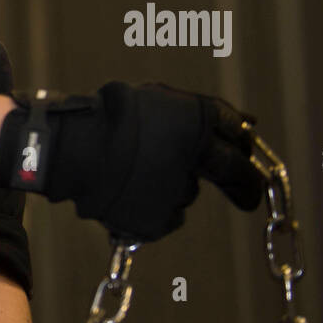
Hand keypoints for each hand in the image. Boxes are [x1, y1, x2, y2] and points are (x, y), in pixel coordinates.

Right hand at [0, 81, 263, 241]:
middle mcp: (197, 156)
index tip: (248, 153)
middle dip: (247, 187)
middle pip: (236, 173)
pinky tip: (124, 193)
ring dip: (168, 187)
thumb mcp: (158, 102)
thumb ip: (199, 113)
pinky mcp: (157, 220)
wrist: (72, 150)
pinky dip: (148, 209)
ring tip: (130, 174)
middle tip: (249, 198)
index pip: (238, 132)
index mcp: (199, 119)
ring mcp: (178, 191)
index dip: (243, 143)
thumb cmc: (108, 119)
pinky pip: (163, 218)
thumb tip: (251, 123)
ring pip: (185, 193)